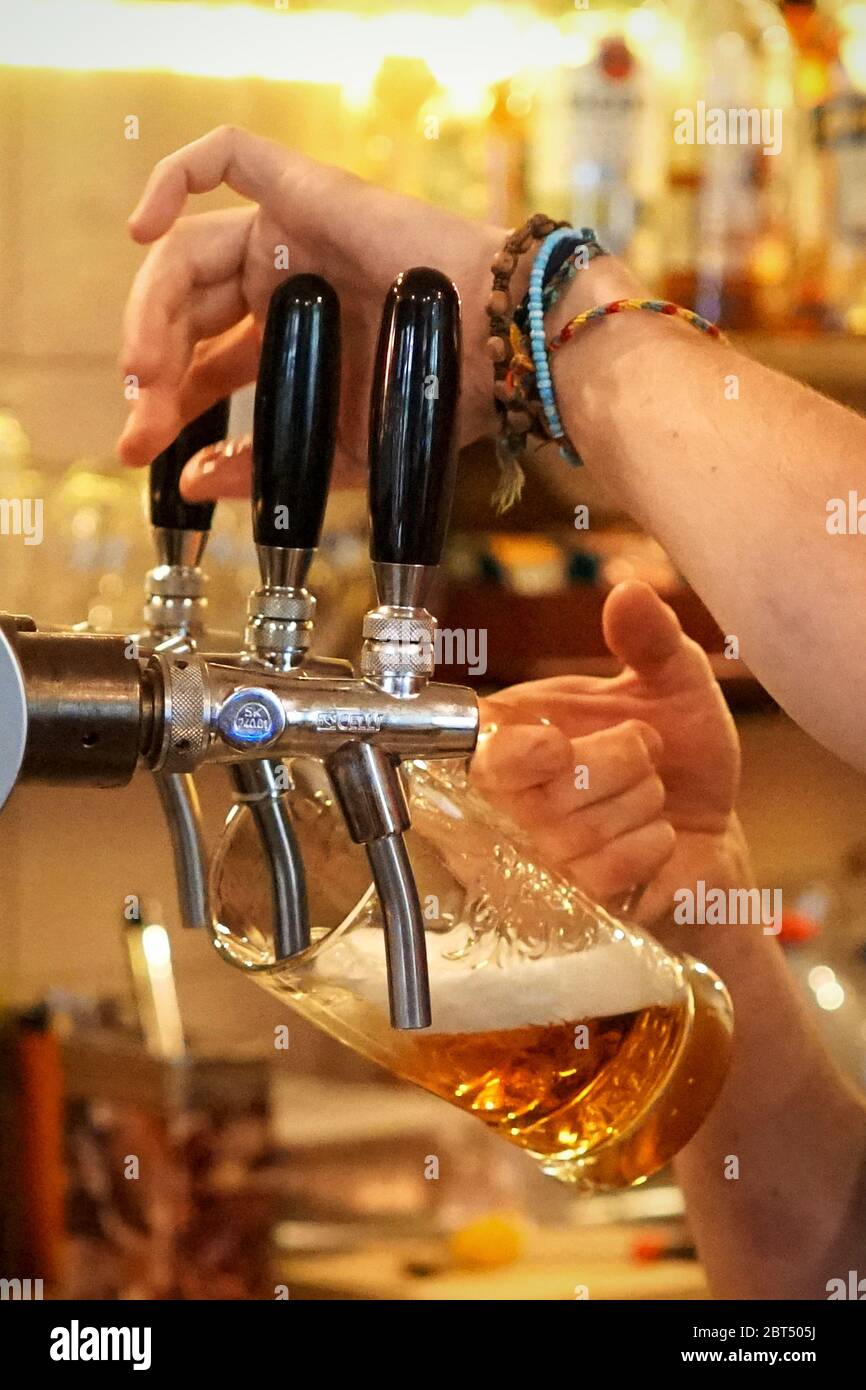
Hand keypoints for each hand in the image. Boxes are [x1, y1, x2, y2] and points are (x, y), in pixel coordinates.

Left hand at [118, 126, 503, 487]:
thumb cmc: (433, 402)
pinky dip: (175, 176)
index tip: (144, 448)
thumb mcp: (333, 454)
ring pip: (186, 252)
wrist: (501, 357)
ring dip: (150, 310)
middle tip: (144, 421)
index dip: (165, 399)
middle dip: (153, 366)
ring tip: (145, 368)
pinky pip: (230, 157)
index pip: (200, 359)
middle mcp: (280, 282)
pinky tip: (144, 230)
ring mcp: (290, 233)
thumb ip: (261, 468)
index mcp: (286, 338)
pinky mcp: (307, 191)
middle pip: (183, 310)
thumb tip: (191, 479)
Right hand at [471, 580, 740, 925]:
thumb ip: (651, 640)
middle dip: (622, 759)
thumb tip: (629, 594)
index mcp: (519, 737)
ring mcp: (544, 859)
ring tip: (652, 793)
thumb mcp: (676, 684)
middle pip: (545, 789)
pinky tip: (659, 835)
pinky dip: (652, 844)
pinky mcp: (577, 903)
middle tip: (644, 752)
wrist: (713, 826)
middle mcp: (518, 803)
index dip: (514, 753)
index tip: (553, 742)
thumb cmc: (680, 753)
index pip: (484, 752)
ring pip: (581, 832)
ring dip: (643, 802)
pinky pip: (609, 872)